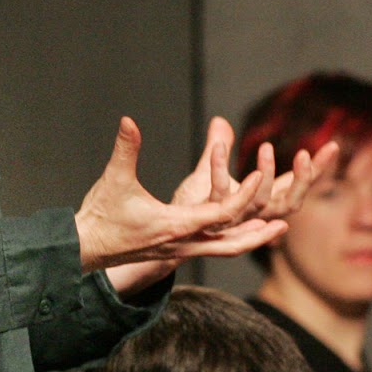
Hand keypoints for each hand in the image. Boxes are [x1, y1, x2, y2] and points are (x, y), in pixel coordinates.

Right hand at [82, 117, 338, 291]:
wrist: (86, 248)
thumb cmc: (101, 215)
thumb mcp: (114, 180)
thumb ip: (126, 149)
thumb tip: (128, 121)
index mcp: (176, 224)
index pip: (222, 213)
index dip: (244, 193)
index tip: (261, 174)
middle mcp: (183, 242)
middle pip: (232, 242)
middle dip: (259, 233)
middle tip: (285, 223)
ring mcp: (180, 250)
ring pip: (225, 250)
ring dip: (250, 240)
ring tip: (273, 230)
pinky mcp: (175, 251)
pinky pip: (212, 249)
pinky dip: (232, 242)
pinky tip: (241, 233)